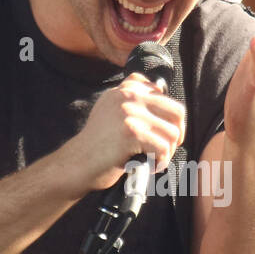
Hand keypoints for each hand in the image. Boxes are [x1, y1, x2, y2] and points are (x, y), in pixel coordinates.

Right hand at [64, 73, 186, 191]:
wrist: (77, 163)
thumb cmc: (98, 143)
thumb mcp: (111, 109)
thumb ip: (133, 97)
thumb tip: (160, 88)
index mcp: (126, 88)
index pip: (165, 96)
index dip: (168, 119)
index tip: (157, 134)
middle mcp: (128, 95)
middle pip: (177, 112)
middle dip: (175, 135)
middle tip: (163, 150)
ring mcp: (129, 112)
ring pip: (173, 133)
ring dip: (167, 152)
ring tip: (152, 159)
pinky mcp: (131, 132)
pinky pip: (164, 148)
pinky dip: (160, 162)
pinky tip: (147, 165)